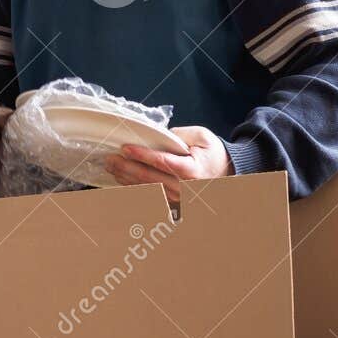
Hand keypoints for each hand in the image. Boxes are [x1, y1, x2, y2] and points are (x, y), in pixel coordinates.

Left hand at [103, 126, 233, 203]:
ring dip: (126, 178)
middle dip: (126, 168)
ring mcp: (178, 198)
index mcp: (191, 170)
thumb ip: (179, 134)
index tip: (125, 149)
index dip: (141, 155)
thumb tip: (157, 136)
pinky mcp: (173, 203)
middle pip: (149, 178)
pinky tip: (121, 180)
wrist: (227, 172)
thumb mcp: (201, 136)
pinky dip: (133, 188)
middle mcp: (184, 188)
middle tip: (111, 159)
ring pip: (146, 189)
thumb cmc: (212, 153)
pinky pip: (149, 196)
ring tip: (112, 167)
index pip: (162, 162)